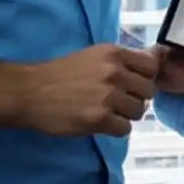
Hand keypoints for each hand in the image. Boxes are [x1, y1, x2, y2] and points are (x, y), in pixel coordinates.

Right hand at [22, 44, 157, 137]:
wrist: (31, 91)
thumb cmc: (62, 73)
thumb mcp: (94, 56)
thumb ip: (121, 61)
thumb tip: (153, 64)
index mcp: (114, 53)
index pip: (151, 66)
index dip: (145, 78)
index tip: (133, 84)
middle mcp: (115, 72)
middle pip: (148, 91)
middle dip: (136, 98)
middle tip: (118, 102)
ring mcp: (108, 96)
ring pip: (138, 111)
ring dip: (125, 115)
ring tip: (107, 113)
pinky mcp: (100, 119)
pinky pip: (125, 129)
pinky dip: (115, 129)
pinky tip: (101, 123)